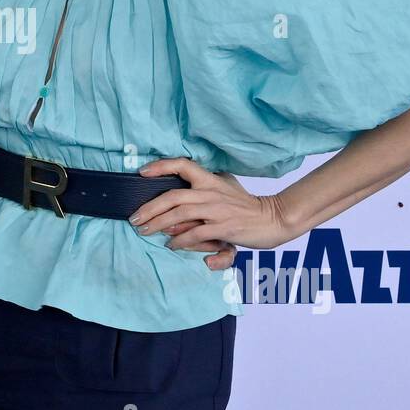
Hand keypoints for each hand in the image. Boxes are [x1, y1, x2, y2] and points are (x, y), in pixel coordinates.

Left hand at [131, 158, 296, 267]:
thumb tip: (178, 213)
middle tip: (134, 219)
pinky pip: (194, 234)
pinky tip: (171, 244)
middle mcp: (211, 192)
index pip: (183, 165)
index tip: (142, 172)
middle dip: (149, 208)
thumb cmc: (246, 207)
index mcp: (210, 180)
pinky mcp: (224, 228)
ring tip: (145, 231)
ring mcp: (217, 210)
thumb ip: (203, 196)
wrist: (274, 219)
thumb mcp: (225, 192)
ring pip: (179, 215)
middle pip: (172, 196)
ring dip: (158, 224)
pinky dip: (179, 240)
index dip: (161, 166)